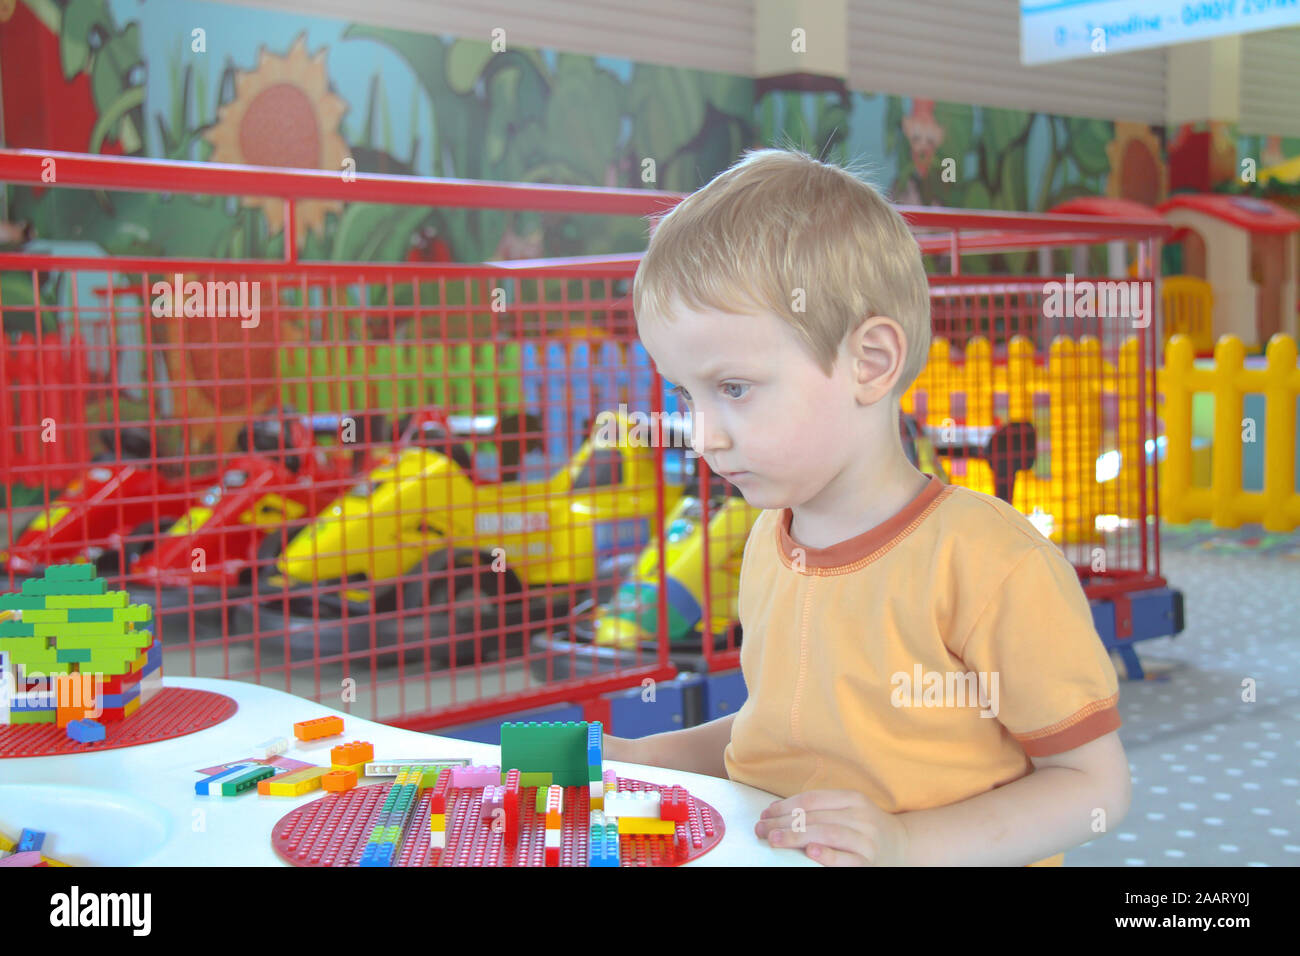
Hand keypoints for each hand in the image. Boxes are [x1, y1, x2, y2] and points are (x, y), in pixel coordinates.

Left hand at [754, 789, 908, 865]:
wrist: (904, 846)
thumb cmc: (865, 827)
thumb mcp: (849, 809)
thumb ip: (821, 809)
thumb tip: (777, 814)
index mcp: (853, 798)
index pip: (812, 799)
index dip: (785, 806)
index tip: (765, 813)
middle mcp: (861, 816)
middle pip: (815, 816)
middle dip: (783, 822)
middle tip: (760, 829)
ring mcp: (866, 840)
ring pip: (827, 833)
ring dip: (796, 837)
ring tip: (773, 839)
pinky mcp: (868, 862)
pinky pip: (845, 859)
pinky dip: (827, 854)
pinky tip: (809, 852)